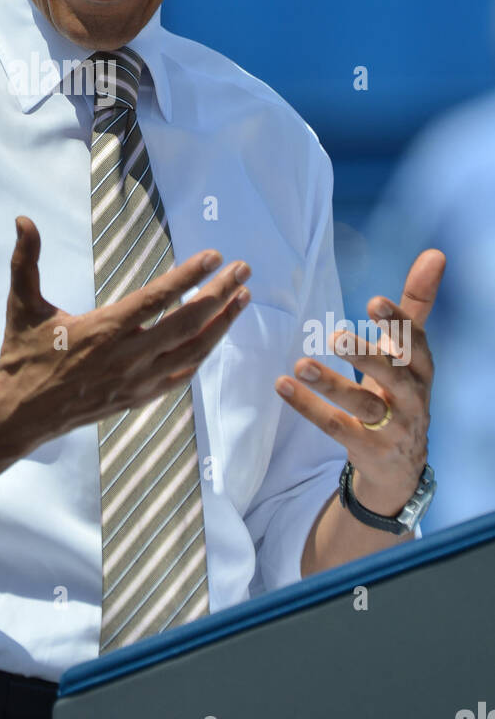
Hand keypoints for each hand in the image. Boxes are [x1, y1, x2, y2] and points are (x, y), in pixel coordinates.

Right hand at [0, 215, 251, 452]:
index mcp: (102, 330)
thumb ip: (26, 260)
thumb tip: (22, 219)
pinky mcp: (139, 398)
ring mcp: (137, 381)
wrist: (21, 415)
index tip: (214, 257)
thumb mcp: (22, 305)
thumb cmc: (23, 355)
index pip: (156, 299)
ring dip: (222, 323)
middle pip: (187, 323)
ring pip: (193, 351)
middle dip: (220, 294)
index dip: (188, 276)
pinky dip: (203, 354)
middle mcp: (126, 357)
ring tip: (243, 298)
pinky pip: (182, 375)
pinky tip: (217, 336)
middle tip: (243, 269)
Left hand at [275, 249, 445, 517]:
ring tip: (301, 364)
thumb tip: (435, 253)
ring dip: (332, 385)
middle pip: (393, 376)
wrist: (401, 465)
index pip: (414, 344)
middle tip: (335, 336)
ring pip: (363, 404)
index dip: (397, 324)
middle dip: (366, 356)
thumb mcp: (410, 351)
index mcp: (421, 369)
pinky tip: (283, 386)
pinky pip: (337, 427)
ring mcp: (391, 427)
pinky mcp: (367, 449)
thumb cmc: (402, 391)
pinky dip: (309, 408)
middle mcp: (412, 398)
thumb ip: (417, 304)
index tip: (374, 301)